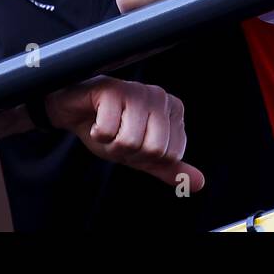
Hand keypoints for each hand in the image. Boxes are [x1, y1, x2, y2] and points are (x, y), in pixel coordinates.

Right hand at [45, 77, 204, 191]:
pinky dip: (96, 132)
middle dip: (128, 151)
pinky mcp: (112, 89)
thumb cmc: (110, 128)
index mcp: (174, 110)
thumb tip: (199, 184)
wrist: (74, 111)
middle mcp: (160, 97)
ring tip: (107, 126)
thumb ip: (169, 168)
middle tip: (118, 134)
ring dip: (111, 143)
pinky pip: (107, 130)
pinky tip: (95, 119)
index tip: (133, 140)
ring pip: (130, 141)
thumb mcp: (142, 154)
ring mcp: (137, 90)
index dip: (145, 157)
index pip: (171, 155)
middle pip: (153, 149)